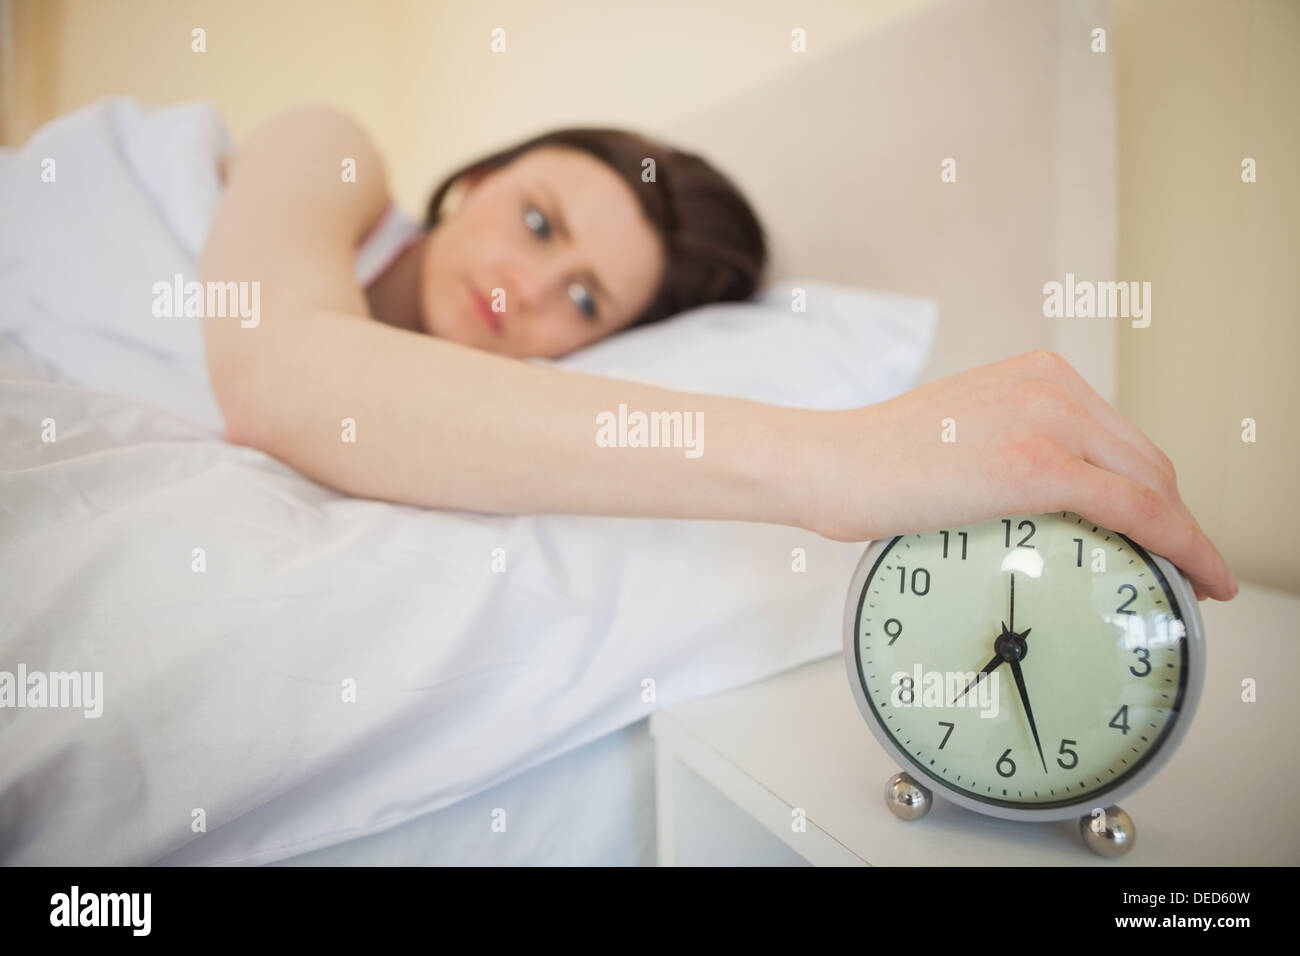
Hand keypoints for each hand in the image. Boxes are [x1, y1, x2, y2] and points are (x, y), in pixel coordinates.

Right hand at [805, 350, 1237, 601]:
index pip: (1120, 440)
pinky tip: (1197, 578)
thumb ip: (1012, 448)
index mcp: (1035, 374)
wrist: (830, 463)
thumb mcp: (963, 435)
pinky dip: (1180, 546)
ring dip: (1186, 539)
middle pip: (1147, 462)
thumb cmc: (878, 463)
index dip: (1157, 493)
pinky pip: (1136, 509)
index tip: (1172, 534)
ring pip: (1153, 487)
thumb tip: (1039, 505)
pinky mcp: (1037, 465)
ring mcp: (1047, 420)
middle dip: (1176, 520)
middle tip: (1184, 571)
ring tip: (1192, 584)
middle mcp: (1052, 386)